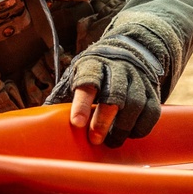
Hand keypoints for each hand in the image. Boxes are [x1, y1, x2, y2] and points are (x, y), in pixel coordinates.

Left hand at [44, 26, 168, 145]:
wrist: (127, 51)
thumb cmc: (94, 72)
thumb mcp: (76, 76)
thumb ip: (62, 96)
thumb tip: (40, 117)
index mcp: (93, 66)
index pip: (88, 83)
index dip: (82, 104)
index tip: (77, 123)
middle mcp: (118, 70)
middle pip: (114, 96)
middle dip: (104, 120)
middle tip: (95, 140)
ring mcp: (137, 79)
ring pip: (135, 104)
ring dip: (123, 128)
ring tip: (112, 142)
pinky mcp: (152, 90)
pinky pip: (151, 112)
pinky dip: (141, 127)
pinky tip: (130, 134)